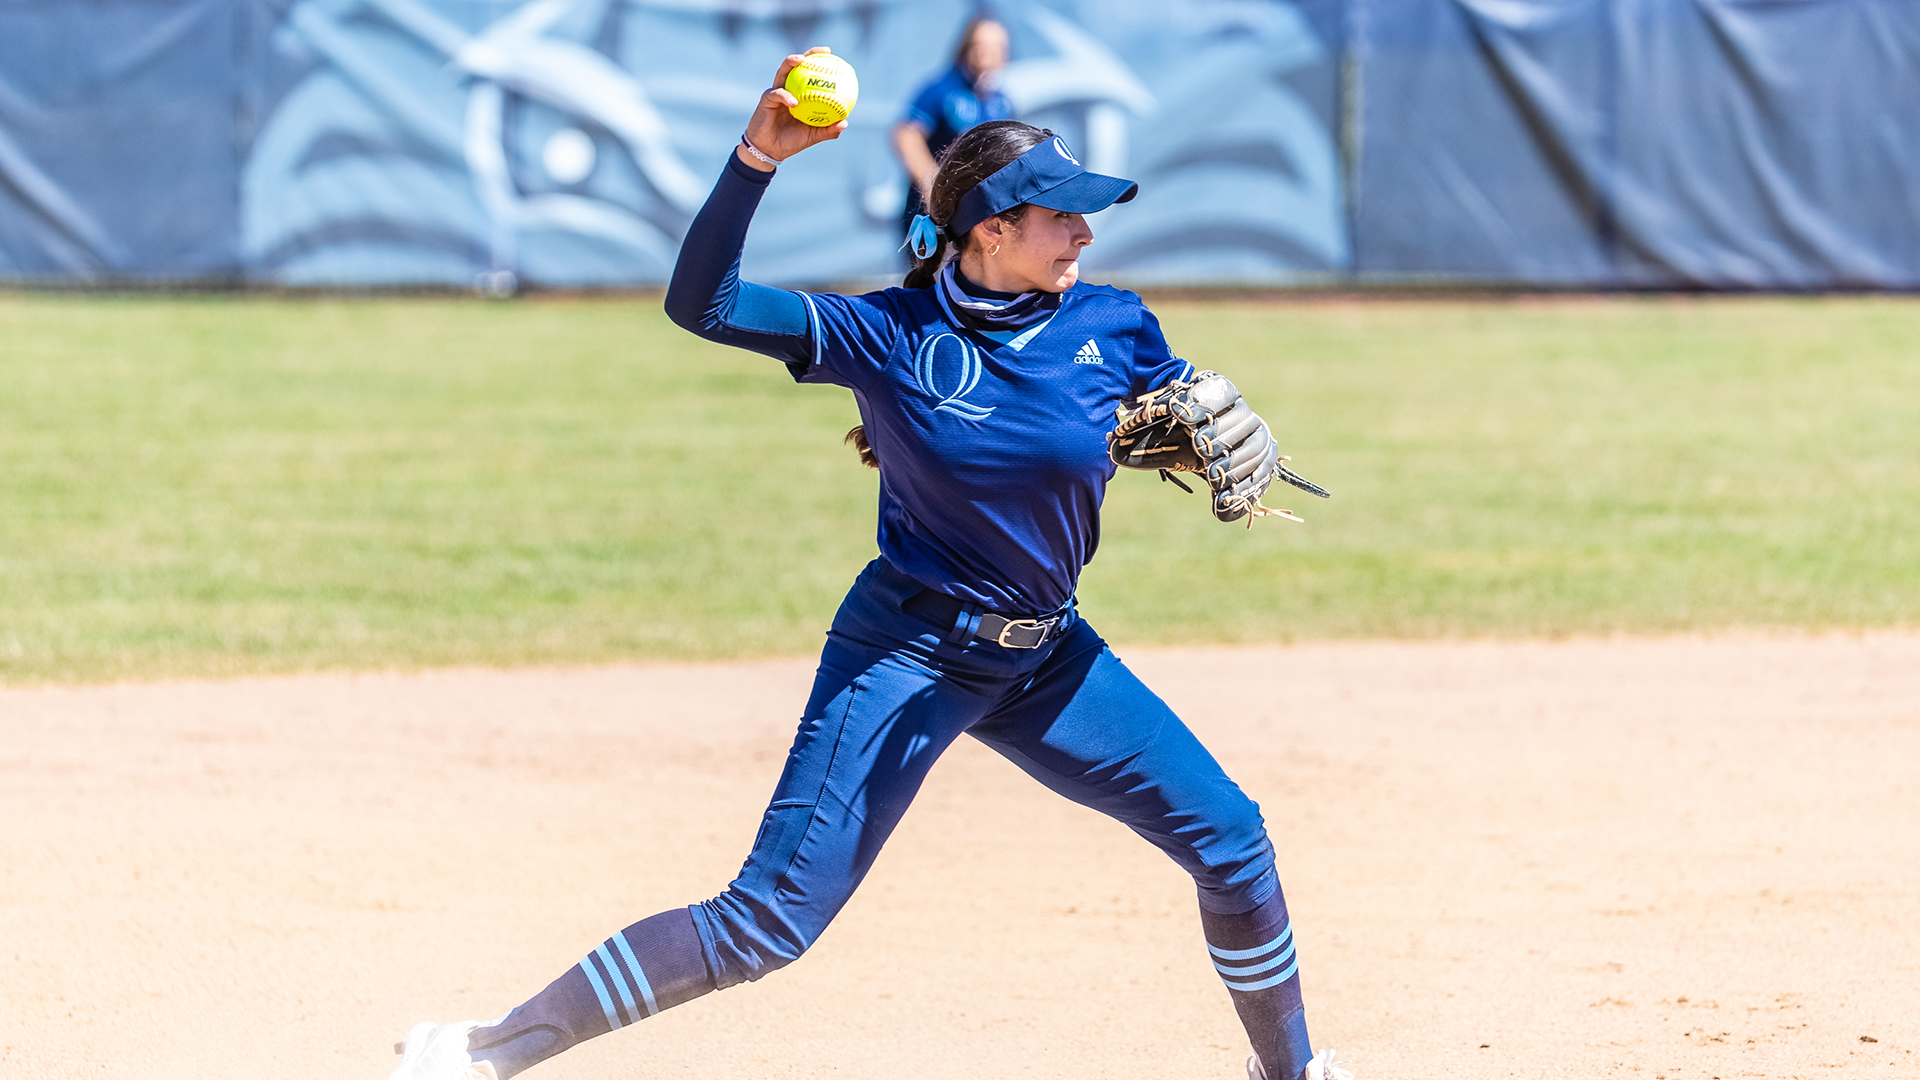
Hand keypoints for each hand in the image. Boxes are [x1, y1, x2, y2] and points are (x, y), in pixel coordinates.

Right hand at [738, 47, 847, 170]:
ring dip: (791, 63)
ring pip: (783, 72)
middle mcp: (789, 88)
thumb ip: (828, 130)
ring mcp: (776, 91)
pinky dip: (786, 97)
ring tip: (800, 60)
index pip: (811, 75)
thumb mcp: (813, 136)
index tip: (835, 57)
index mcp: (800, 94)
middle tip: (824, 51)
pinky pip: (777, 94)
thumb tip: (845, 123)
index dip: (822, 64)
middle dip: (810, 54)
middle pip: (798, 65)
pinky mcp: (766, 98)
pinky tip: (794, 102)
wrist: (770, 150)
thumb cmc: (792, 141)